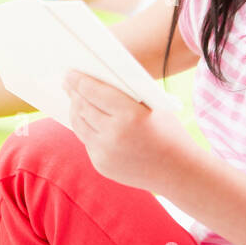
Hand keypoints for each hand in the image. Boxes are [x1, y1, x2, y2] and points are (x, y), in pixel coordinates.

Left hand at [62, 70, 197, 195]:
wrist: (179, 172)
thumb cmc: (169, 132)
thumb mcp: (153, 106)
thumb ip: (126, 95)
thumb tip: (96, 79)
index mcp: (129, 115)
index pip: (94, 92)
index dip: (79, 80)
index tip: (70, 72)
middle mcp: (114, 135)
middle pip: (83, 106)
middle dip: (73, 92)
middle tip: (67, 81)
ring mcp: (105, 153)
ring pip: (79, 124)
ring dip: (74, 108)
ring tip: (73, 98)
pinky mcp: (101, 165)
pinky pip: (86, 140)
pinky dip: (84, 126)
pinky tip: (83, 117)